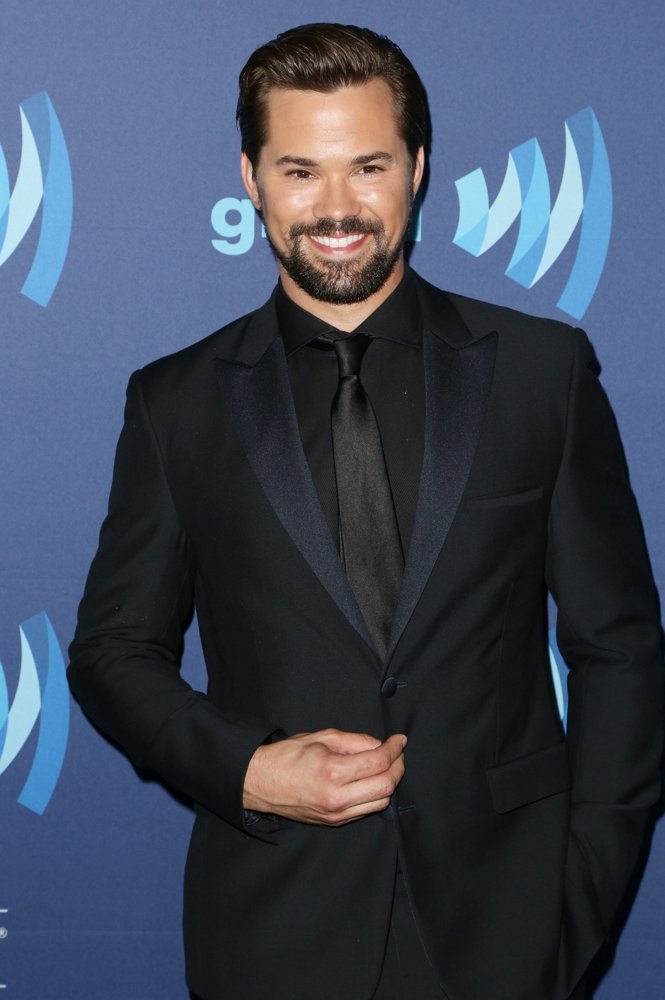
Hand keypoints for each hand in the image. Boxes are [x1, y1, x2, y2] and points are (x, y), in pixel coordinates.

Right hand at [243, 728, 406, 825]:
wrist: (260, 782)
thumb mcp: (322, 737)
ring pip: (381, 801)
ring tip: (386, 766)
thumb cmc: (288, 756)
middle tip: (397, 753)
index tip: (400, 740)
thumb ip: (356, 740)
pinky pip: (366, 810)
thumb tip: (381, 745)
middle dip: (398, 766)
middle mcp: (337, 798)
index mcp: (333, 772)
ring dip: (389, 782)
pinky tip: (371, 781)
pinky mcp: (334, 821)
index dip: (394, 749)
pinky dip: (375, 794)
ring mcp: (336, 814)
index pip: (378, 761)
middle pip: (386, 785)